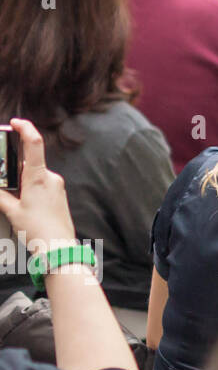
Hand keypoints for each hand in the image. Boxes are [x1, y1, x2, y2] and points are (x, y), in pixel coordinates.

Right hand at [0, 119, 76, 250]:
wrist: (59, 246)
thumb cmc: (37, 230)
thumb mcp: (12, 211)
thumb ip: (1, 195)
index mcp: (38, 177)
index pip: (34, 144)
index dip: (25, 128)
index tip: (16, 122)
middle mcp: (51, 178)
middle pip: (28, 163)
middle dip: (13, 168)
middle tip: (4, 180)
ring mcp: (57, 185)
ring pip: (34, 176)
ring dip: (21, 182)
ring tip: (14, 202)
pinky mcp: (59, 194)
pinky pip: (41, 185)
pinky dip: (29, 188)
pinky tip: (24, 205)